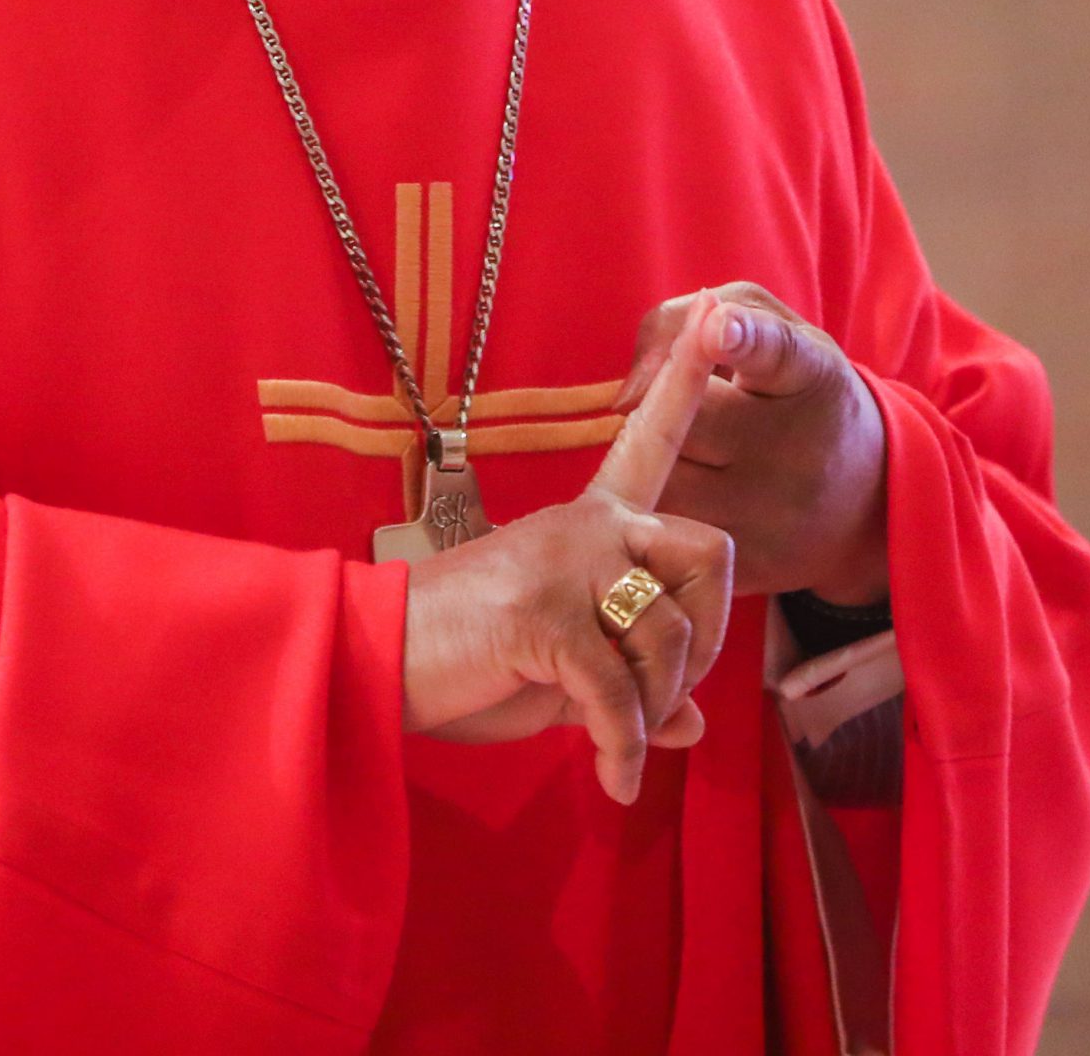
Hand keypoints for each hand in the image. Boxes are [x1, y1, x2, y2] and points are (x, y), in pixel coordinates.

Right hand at [399, 294, 737, 802]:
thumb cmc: (466, 660)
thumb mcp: (563, 676)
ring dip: (656, 711)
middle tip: (662, 694)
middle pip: (714, 556)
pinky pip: (622, 695)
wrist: (376, 660)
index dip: (685, 381)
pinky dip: (624, 749)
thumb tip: (690, 727)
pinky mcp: (547, 614)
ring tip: (616, 745)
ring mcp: (569, 562)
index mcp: (592, 520)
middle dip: (708, 640)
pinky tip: (611, 778)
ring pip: (674, 637)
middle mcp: (590, 525)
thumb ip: (627, 687)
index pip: (651, 440)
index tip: (712, 310)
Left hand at [614, 282, 888, 604]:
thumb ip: (689, 320)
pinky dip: (649, 514)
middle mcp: (792, 448)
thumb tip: (630, 385)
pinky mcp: (741, 570)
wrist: (866, 499)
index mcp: (807, 375)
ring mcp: (769, 517)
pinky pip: (662, 537)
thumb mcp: (771, 329)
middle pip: (688, 423)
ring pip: (664, 483)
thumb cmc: (796, 390)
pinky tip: (667, 501)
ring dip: (643, 463)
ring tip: (666, 452)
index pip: (775, 352)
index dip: (744, 337)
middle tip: (654, 406)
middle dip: (655, 411)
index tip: (717, 327)